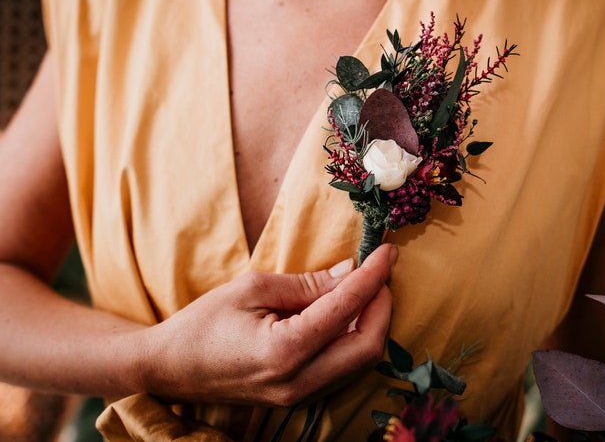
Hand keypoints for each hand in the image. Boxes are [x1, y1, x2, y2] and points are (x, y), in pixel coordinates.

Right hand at [138, 244, 395, 406]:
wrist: (168, 370)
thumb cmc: (203, 323)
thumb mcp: (253, 289)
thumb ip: (307, 284)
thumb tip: (351, 271)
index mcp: (285, 350)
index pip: (347, 309)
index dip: (374, 276)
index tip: (388, 251)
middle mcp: (299, 382)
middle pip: (369, 346)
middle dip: (382, 305)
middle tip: (378, 272)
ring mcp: (301, 398)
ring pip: (361, 362)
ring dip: (372, 323)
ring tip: (365, 289)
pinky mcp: (299, 400)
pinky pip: (343, 371)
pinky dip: (354, 340)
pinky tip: (347, 315)